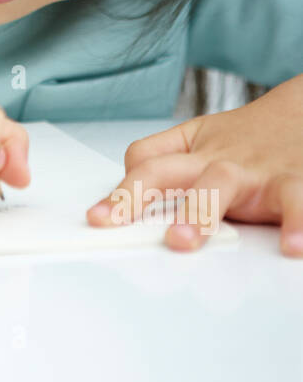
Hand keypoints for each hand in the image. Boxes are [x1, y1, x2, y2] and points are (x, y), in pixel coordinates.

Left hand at [85, 74, 302, 256]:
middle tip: (115, 223)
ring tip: (183, 240)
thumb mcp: (204, 139)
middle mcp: (215, 158)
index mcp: (192, 150)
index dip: (121, 189)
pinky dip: (296, 222)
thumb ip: (167, 161)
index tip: (99, 218)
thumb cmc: (251, 137)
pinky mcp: (292, 181)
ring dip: (199, 211)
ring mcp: (251, 170)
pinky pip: (294, 201)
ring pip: (219, 184)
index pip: (145, 161)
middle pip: (167, 171)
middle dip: (137, 195)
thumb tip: (126, 195)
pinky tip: (292, 245)